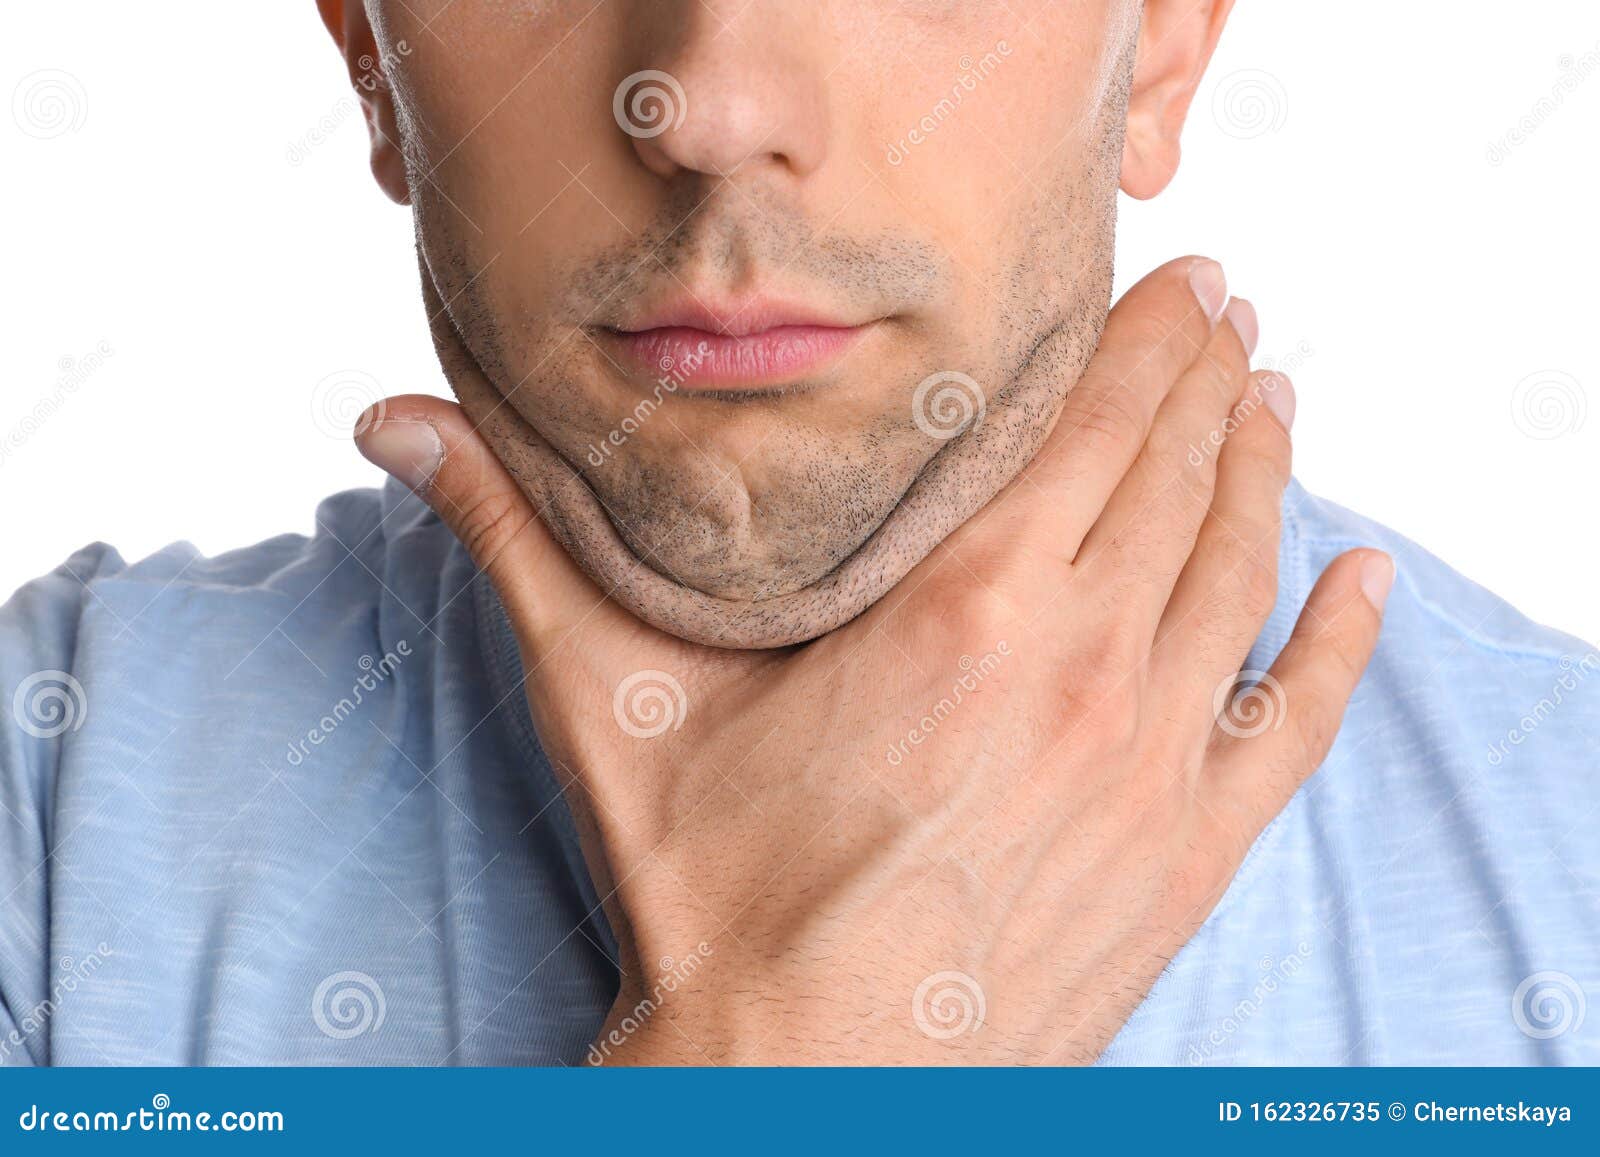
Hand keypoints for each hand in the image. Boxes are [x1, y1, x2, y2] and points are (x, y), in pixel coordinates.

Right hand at [355, 257, 1391, 1063]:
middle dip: (1205, 376)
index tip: (1170, 276)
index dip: (1139, 337)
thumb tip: (392, 423)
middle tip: (1224, 309)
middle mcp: (1083, 667)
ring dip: (1264, 469)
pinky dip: (1335, 639)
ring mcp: (1149, 762)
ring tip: (1271, 396)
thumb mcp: (612, 701)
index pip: (1088, 423)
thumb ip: (519, 543)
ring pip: (1238, 571)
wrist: (799, 1085)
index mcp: (965, 609)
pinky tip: (1360, 577)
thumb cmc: (713, 894)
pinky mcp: (1181, 852)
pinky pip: (1290, 720)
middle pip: (1175, 474)